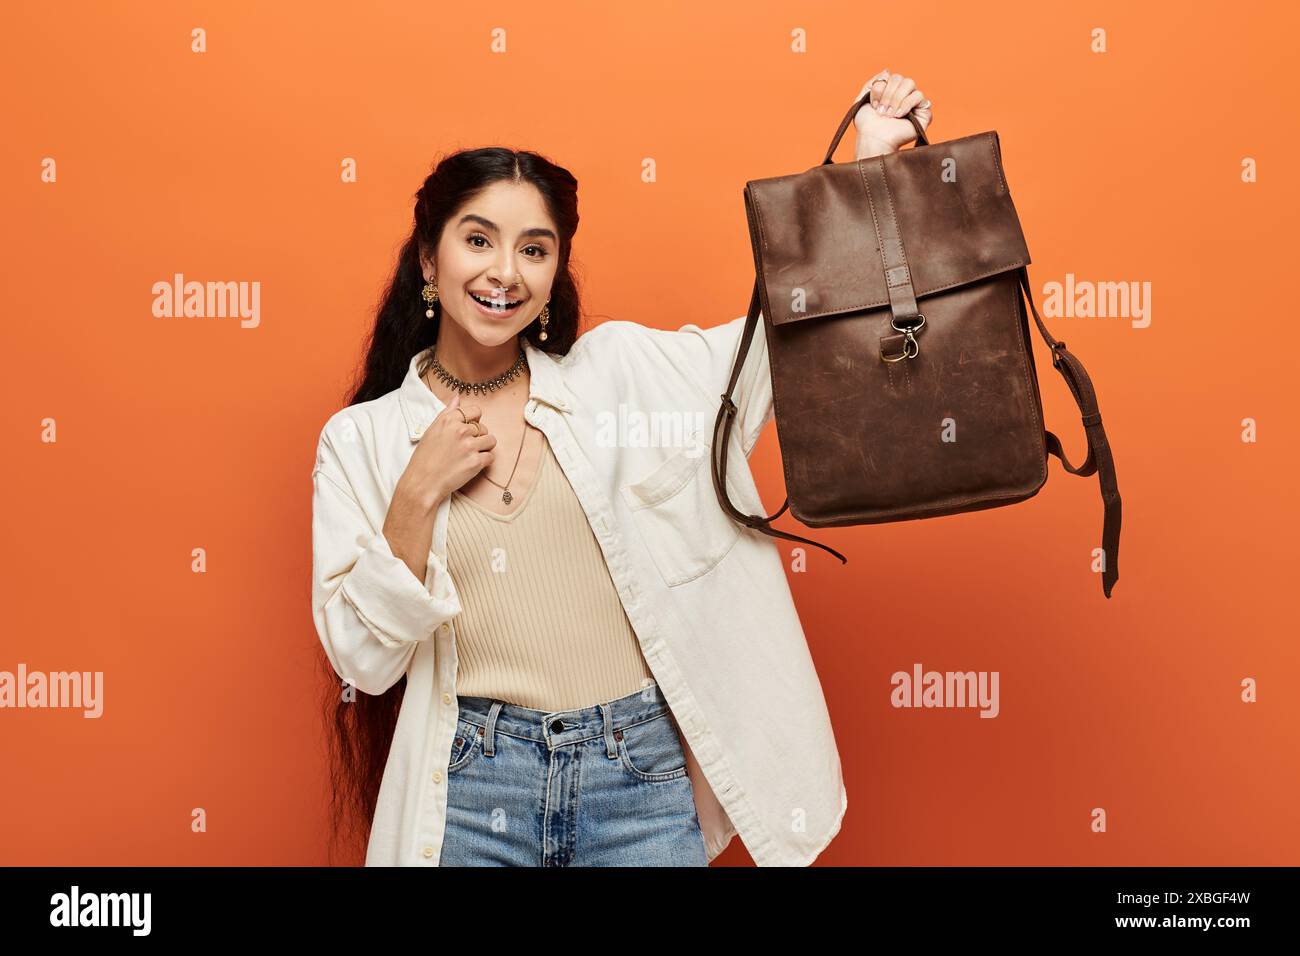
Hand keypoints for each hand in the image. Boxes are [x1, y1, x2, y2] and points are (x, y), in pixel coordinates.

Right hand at [398, 391, 496, 509]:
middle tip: (464, 448)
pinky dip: (484, 461)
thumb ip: (447, 412)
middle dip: (478, 437)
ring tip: (470, 455)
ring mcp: (469, 446)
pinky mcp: (476, 462)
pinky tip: (472, 464)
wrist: (422, 483)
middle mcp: (460, 430)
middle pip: (484, 427)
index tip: (468, 430)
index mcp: (449, 420)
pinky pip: (491, 457)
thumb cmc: (425, 458)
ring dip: (484, 448)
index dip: (474, 421)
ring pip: (491, 441)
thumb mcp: (432, 430)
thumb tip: (457, 398)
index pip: (475, 411)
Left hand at [852, 69, 932, 158]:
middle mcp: (903, 97)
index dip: (881, 87)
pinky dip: (906, 104)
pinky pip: (919, 96)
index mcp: (891, 93)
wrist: (874, 139)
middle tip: (881, 111)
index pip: (891, 76)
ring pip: (910, 83)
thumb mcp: (862, 99)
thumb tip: (887, 71)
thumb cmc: (867, 124)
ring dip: (896, 99)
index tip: (874, 104)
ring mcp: (914, 105)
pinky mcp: (924, 113)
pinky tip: (899, 115)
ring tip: (889, 114)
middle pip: (900, 78)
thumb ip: (872, 82)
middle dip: (888, 94)